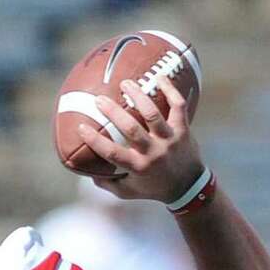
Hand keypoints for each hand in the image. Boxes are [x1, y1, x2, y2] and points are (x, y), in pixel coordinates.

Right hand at [79, 76, 204, 202]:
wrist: (187, 187)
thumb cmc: (153, 189)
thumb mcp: (127, 191)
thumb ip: (107, 183)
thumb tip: (87, 172)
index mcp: (137, 167)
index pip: (112, 153)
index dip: (95, 140)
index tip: (81, 127)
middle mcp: (153, 152)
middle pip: (131, 128)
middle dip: (113, 112)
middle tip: (99, 99)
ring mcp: (169, 139)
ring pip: (152, 113)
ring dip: (138, 96)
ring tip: (125, 83)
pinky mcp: (183, 129)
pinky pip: (178, 106)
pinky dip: (170, 90)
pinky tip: (159, 77)